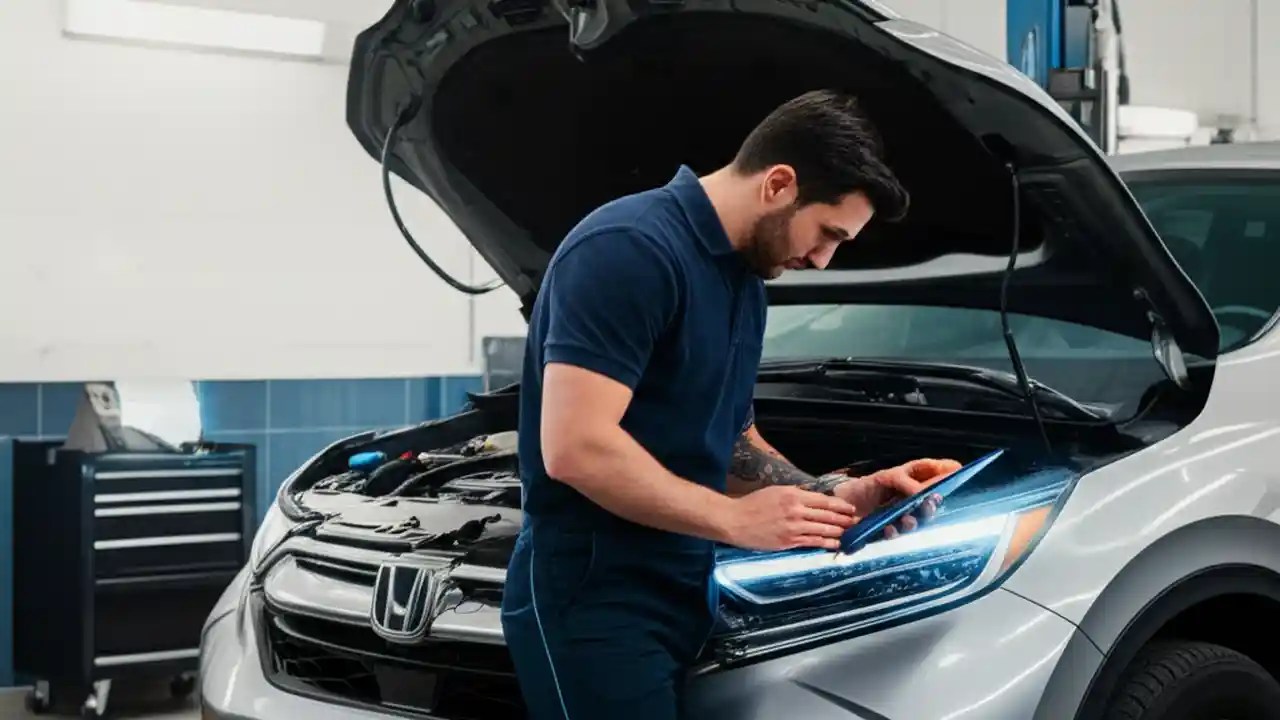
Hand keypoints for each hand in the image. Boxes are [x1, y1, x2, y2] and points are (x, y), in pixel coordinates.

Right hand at [720, 486, 857, 550]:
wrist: (735, 521)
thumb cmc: (752, 504)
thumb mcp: (775, 491)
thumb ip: (795, 494)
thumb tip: (812, 497)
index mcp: (793, 495)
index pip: (823, 500)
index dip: (840, 505)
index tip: (850, 508)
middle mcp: (796, 511)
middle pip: (827, 515)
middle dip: (844, 518)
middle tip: (856, 521)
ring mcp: (793, 528)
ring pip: (823, 529)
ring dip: (839, 531)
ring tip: (850, 532)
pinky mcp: (789, 542)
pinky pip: (812, 542)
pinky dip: (826, 542)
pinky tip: (836, 543)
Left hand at [828, 458, 961, 538]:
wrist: (841, 505)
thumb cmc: (865, 488)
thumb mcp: (884, 478)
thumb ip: (905, 481)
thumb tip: (923, 491)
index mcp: (912, 482)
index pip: (933, 475)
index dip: (946, 472)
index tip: (957, 469)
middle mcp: (911, 500)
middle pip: (930, 502)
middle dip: (933, 503)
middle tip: (933, 499)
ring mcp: (901, 517)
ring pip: (916, 521)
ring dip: (915, 519)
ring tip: (908, 518)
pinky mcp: (888, 531)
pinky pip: (896, 533)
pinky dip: (893, 531)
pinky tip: (889, 528)